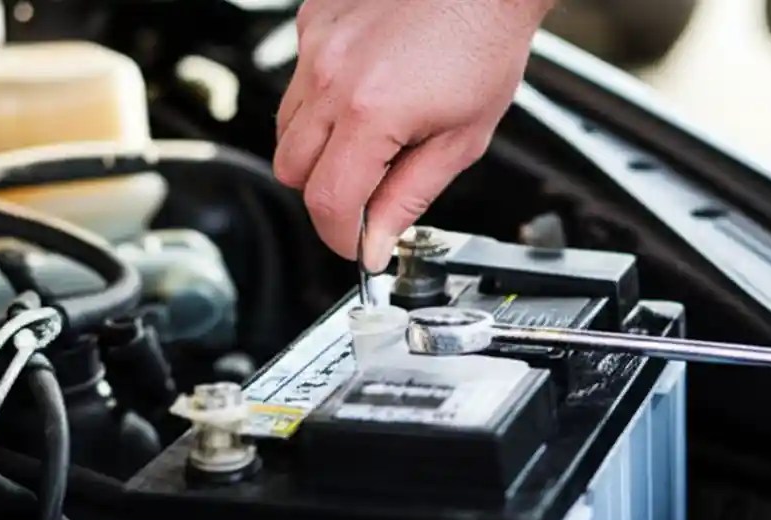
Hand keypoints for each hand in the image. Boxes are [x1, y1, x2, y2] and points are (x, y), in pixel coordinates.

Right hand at [274, 0, 552, 270]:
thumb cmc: (484, 44)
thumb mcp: (460, 140)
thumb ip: (408, 198)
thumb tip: (375, 242)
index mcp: (371, 112)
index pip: (328, 202)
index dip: (340, 237)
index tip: (357, 245)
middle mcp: (331, 76)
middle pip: (292, 171)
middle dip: (326, 194)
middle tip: (368, 192)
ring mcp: (315, 44)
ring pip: (286, 128)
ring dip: (319, 148)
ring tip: (372, 134)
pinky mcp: (311, 20)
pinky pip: (296, 81)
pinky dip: (321, 99)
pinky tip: (364, 87)